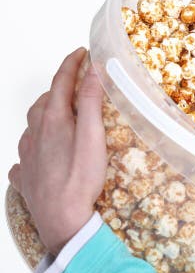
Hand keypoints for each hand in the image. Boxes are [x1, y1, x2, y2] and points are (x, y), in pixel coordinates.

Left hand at [8, 47, 107, 255]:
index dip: (71, 64)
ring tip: (58, 115)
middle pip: (42, 103)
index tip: (82, 52)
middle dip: (58, 89)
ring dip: (44, 116)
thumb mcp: (93, 136)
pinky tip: (37, 156)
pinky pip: (23, 159)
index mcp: (52, 120)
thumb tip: (94, 71)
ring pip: (31, 128)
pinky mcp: (26, 178)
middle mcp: (35, 134)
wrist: (62, 220)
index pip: (60, 82)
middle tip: (75, 84)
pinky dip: (31, 150)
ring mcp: (27, 156)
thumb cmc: (80, 179)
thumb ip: (91, 102)